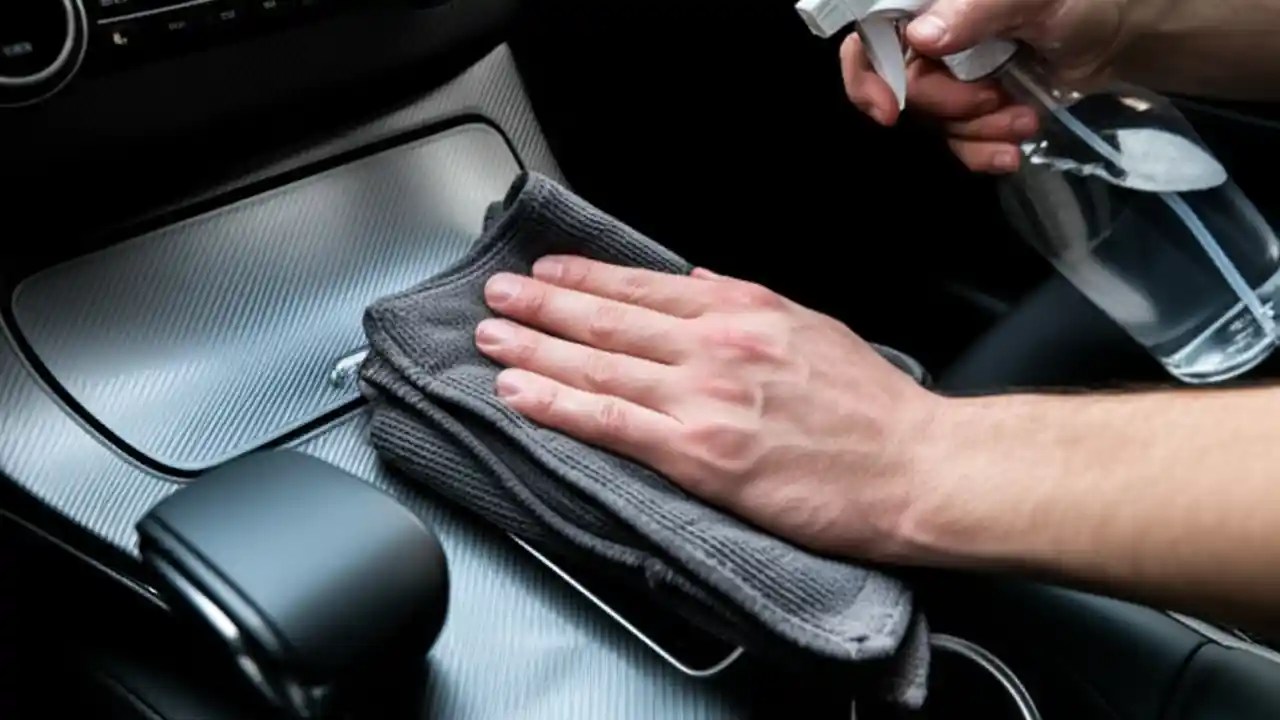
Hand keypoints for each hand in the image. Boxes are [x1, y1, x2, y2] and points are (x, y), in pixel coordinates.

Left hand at [474, 256, 943, 560]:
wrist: (917, 467)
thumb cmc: (874, 409)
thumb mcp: (813, 327)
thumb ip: (746, 303)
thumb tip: (695, 283)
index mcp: (743, 311)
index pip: (643, 287)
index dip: (585, 276)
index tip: (547, 270)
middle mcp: (716, 345)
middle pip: (608, 319)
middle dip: (543, 303)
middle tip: (497, 295)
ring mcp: (705, 399)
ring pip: (599, 365)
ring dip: (535, 348)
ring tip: (491, 337)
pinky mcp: (702, 454)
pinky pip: (612, 423)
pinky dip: (559, 404)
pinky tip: (521, 393)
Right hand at [841, 0, 1130, 172]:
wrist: (1122, 35)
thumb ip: (977, 9)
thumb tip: (920, 38)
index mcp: (933, 3)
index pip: (871, 33)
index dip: (868, 74)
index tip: (890, 112)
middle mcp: (930, 36)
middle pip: (903, 87)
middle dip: (948, 106)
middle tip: (993, 101)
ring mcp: (950, 74)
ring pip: (934, 119)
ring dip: (976, 131)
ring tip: (1024, 123)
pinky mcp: (973, 107)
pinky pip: (957, 141)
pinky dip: (981, 151)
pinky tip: (1011, 154)